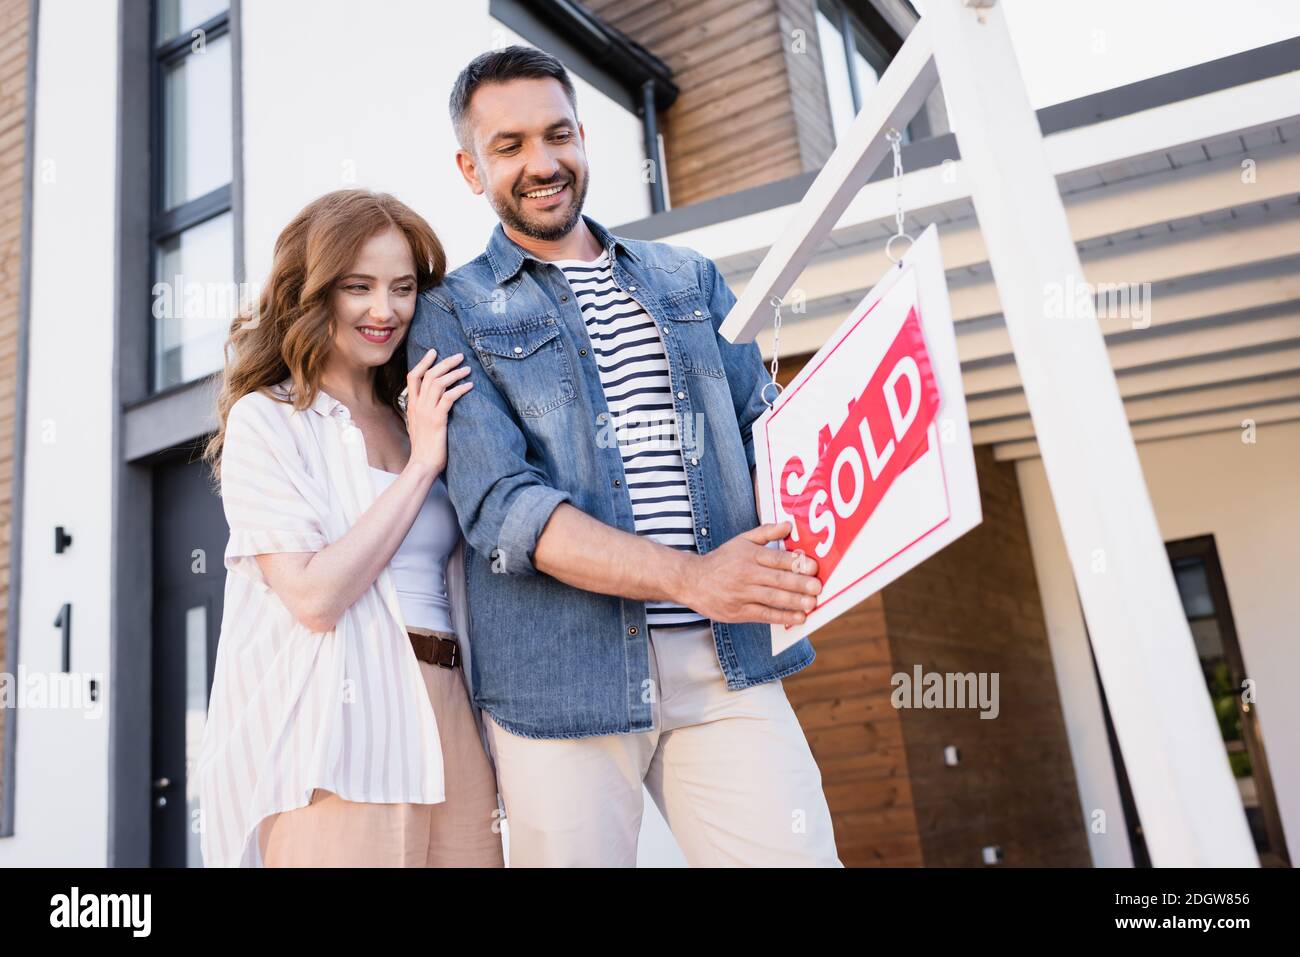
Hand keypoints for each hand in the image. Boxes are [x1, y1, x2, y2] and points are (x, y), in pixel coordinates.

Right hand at [405, 348, 472, 477]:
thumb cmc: (425, 448)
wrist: (422, 464)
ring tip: (467, 369)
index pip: (413, 377)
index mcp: (412, 405)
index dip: (423, 362)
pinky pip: (448, 397)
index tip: (434, 351)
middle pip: (428, 375)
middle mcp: (417, 406)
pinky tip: (469, 386)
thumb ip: (424, 412)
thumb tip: (434, 402)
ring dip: (454, 373)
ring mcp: (426, 412)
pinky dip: (460, 389)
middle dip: (444, 363)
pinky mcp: (437, 420)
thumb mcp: (420, 425)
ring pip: (438, 383)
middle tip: (459, 356)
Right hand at [677, 522, 821, 626]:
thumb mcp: (741, 541)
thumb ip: (766, 532)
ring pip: (773, 598)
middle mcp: (746, 574)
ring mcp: (742, 594)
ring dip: (795, 602)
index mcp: (749, 555)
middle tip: (818, 587)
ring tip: (812, 603)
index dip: (796, 563)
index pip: (776, 558)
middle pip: (777, 579)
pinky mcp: (739, 612)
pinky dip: (783, 617)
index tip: (814, 567)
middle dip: (800, 584)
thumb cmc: (721, 560)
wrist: (692, 581)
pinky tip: (798, 617)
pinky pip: (764, 615)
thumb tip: (789, 525)